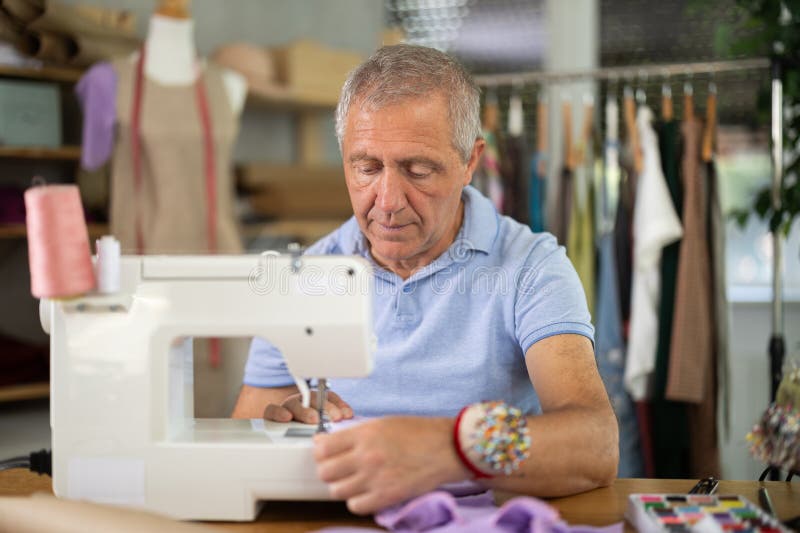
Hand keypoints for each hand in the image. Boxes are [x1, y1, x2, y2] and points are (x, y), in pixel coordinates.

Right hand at [263, 389, 352, 423]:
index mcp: (316, 401)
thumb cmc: (305, 431)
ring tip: (314, 419)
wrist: (277, 432)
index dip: (339, 405)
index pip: (329, 397)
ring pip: (295, 404)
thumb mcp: (324, 426)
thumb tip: (348, 424)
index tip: (347, 415)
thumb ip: (334, 422)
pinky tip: (287, 417)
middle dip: (327, 407)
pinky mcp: (272, 415)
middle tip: (336, 418)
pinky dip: (279, 412)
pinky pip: (272, 410)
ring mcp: (287, 407)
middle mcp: (301, 401)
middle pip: (314, 399)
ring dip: (306, 411)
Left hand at [312, 417, 469, 514]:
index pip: (323, 447)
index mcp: (365, 433)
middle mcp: (366, 456)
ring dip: (342, 486)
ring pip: (336, 491)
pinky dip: (357, 501)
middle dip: (329, 470)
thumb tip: (329, 442)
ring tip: (354, 481)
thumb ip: (356, 434)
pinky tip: (366, 492)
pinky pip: (355, 506)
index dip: (321, 451)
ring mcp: (375, 478)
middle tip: (338, 468)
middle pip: (325, 471)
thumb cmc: (420, 433)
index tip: (325, 452)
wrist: (448, 448)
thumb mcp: (383, 423)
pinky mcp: (387, 496)